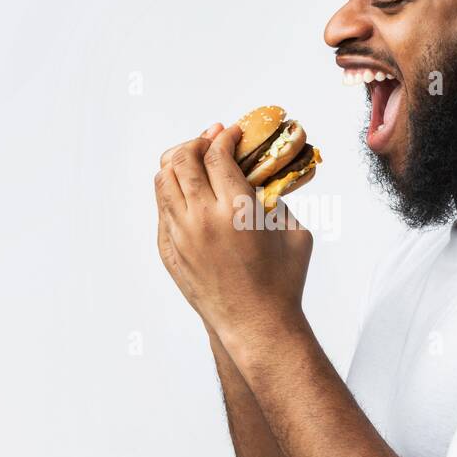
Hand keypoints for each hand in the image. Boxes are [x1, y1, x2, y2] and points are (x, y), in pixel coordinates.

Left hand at [155, 123, 313, 343]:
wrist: (256, 325)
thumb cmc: (283, 282)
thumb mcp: (294, 230)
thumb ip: (279, 198)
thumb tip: (266, 178)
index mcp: (236, 210)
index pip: (217, 155)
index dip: (224, 137)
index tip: (232, 132)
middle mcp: (202, 218)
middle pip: (184, 159)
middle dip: (198, 142)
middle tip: (211, 140)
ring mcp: (180, 235)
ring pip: (164, 180)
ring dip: (178, 162)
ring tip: (193, 158)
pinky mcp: (169, 250)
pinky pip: (161, 208)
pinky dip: (171, 189)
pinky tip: (186, 189)